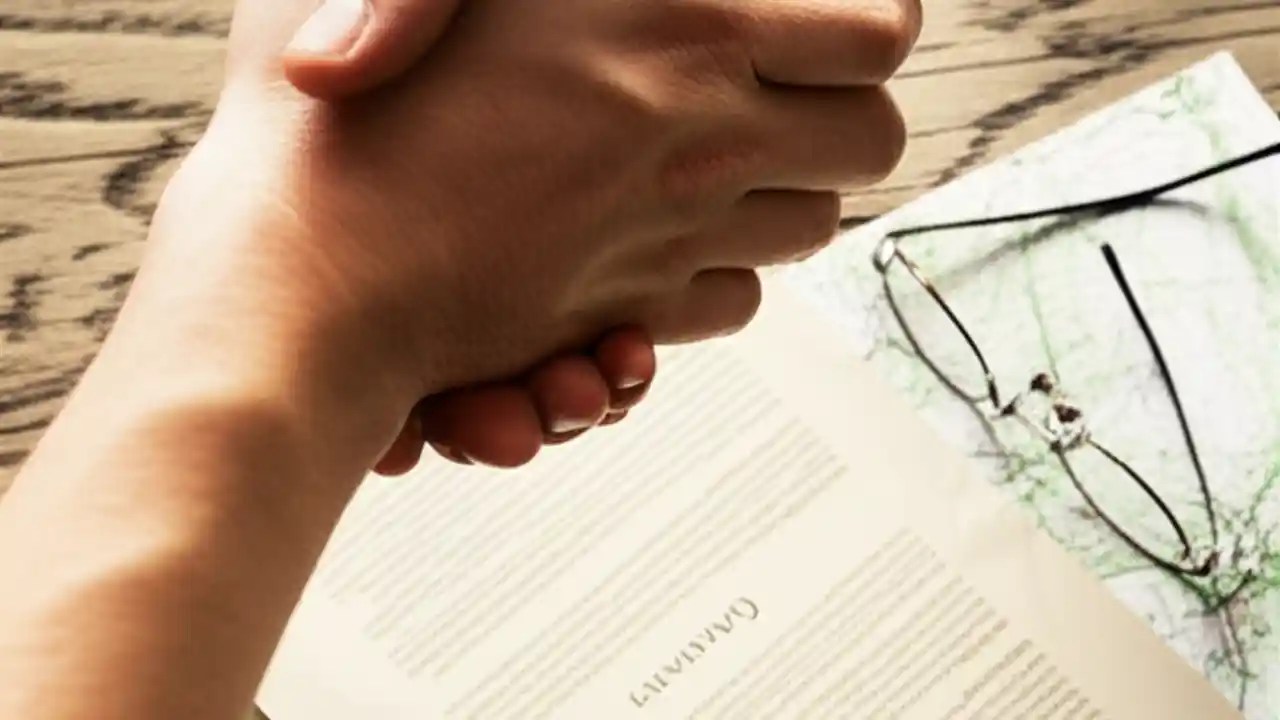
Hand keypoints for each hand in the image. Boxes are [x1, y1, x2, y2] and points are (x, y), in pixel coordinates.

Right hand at [140, 0, 919, 471]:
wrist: (300, 267)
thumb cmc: (342, 101)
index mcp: (684, 18)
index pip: (877, 32)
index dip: (867, 29)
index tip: (834, 32)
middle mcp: (703, 132)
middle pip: (870, 142)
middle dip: (840, 123)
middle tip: (786, 102)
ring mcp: (679, 229)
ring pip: (809, 224)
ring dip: (779, 196)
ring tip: (712, 166)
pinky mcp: (640, 307)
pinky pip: (737, 301)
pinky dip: (715, 275)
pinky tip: (657, 236)